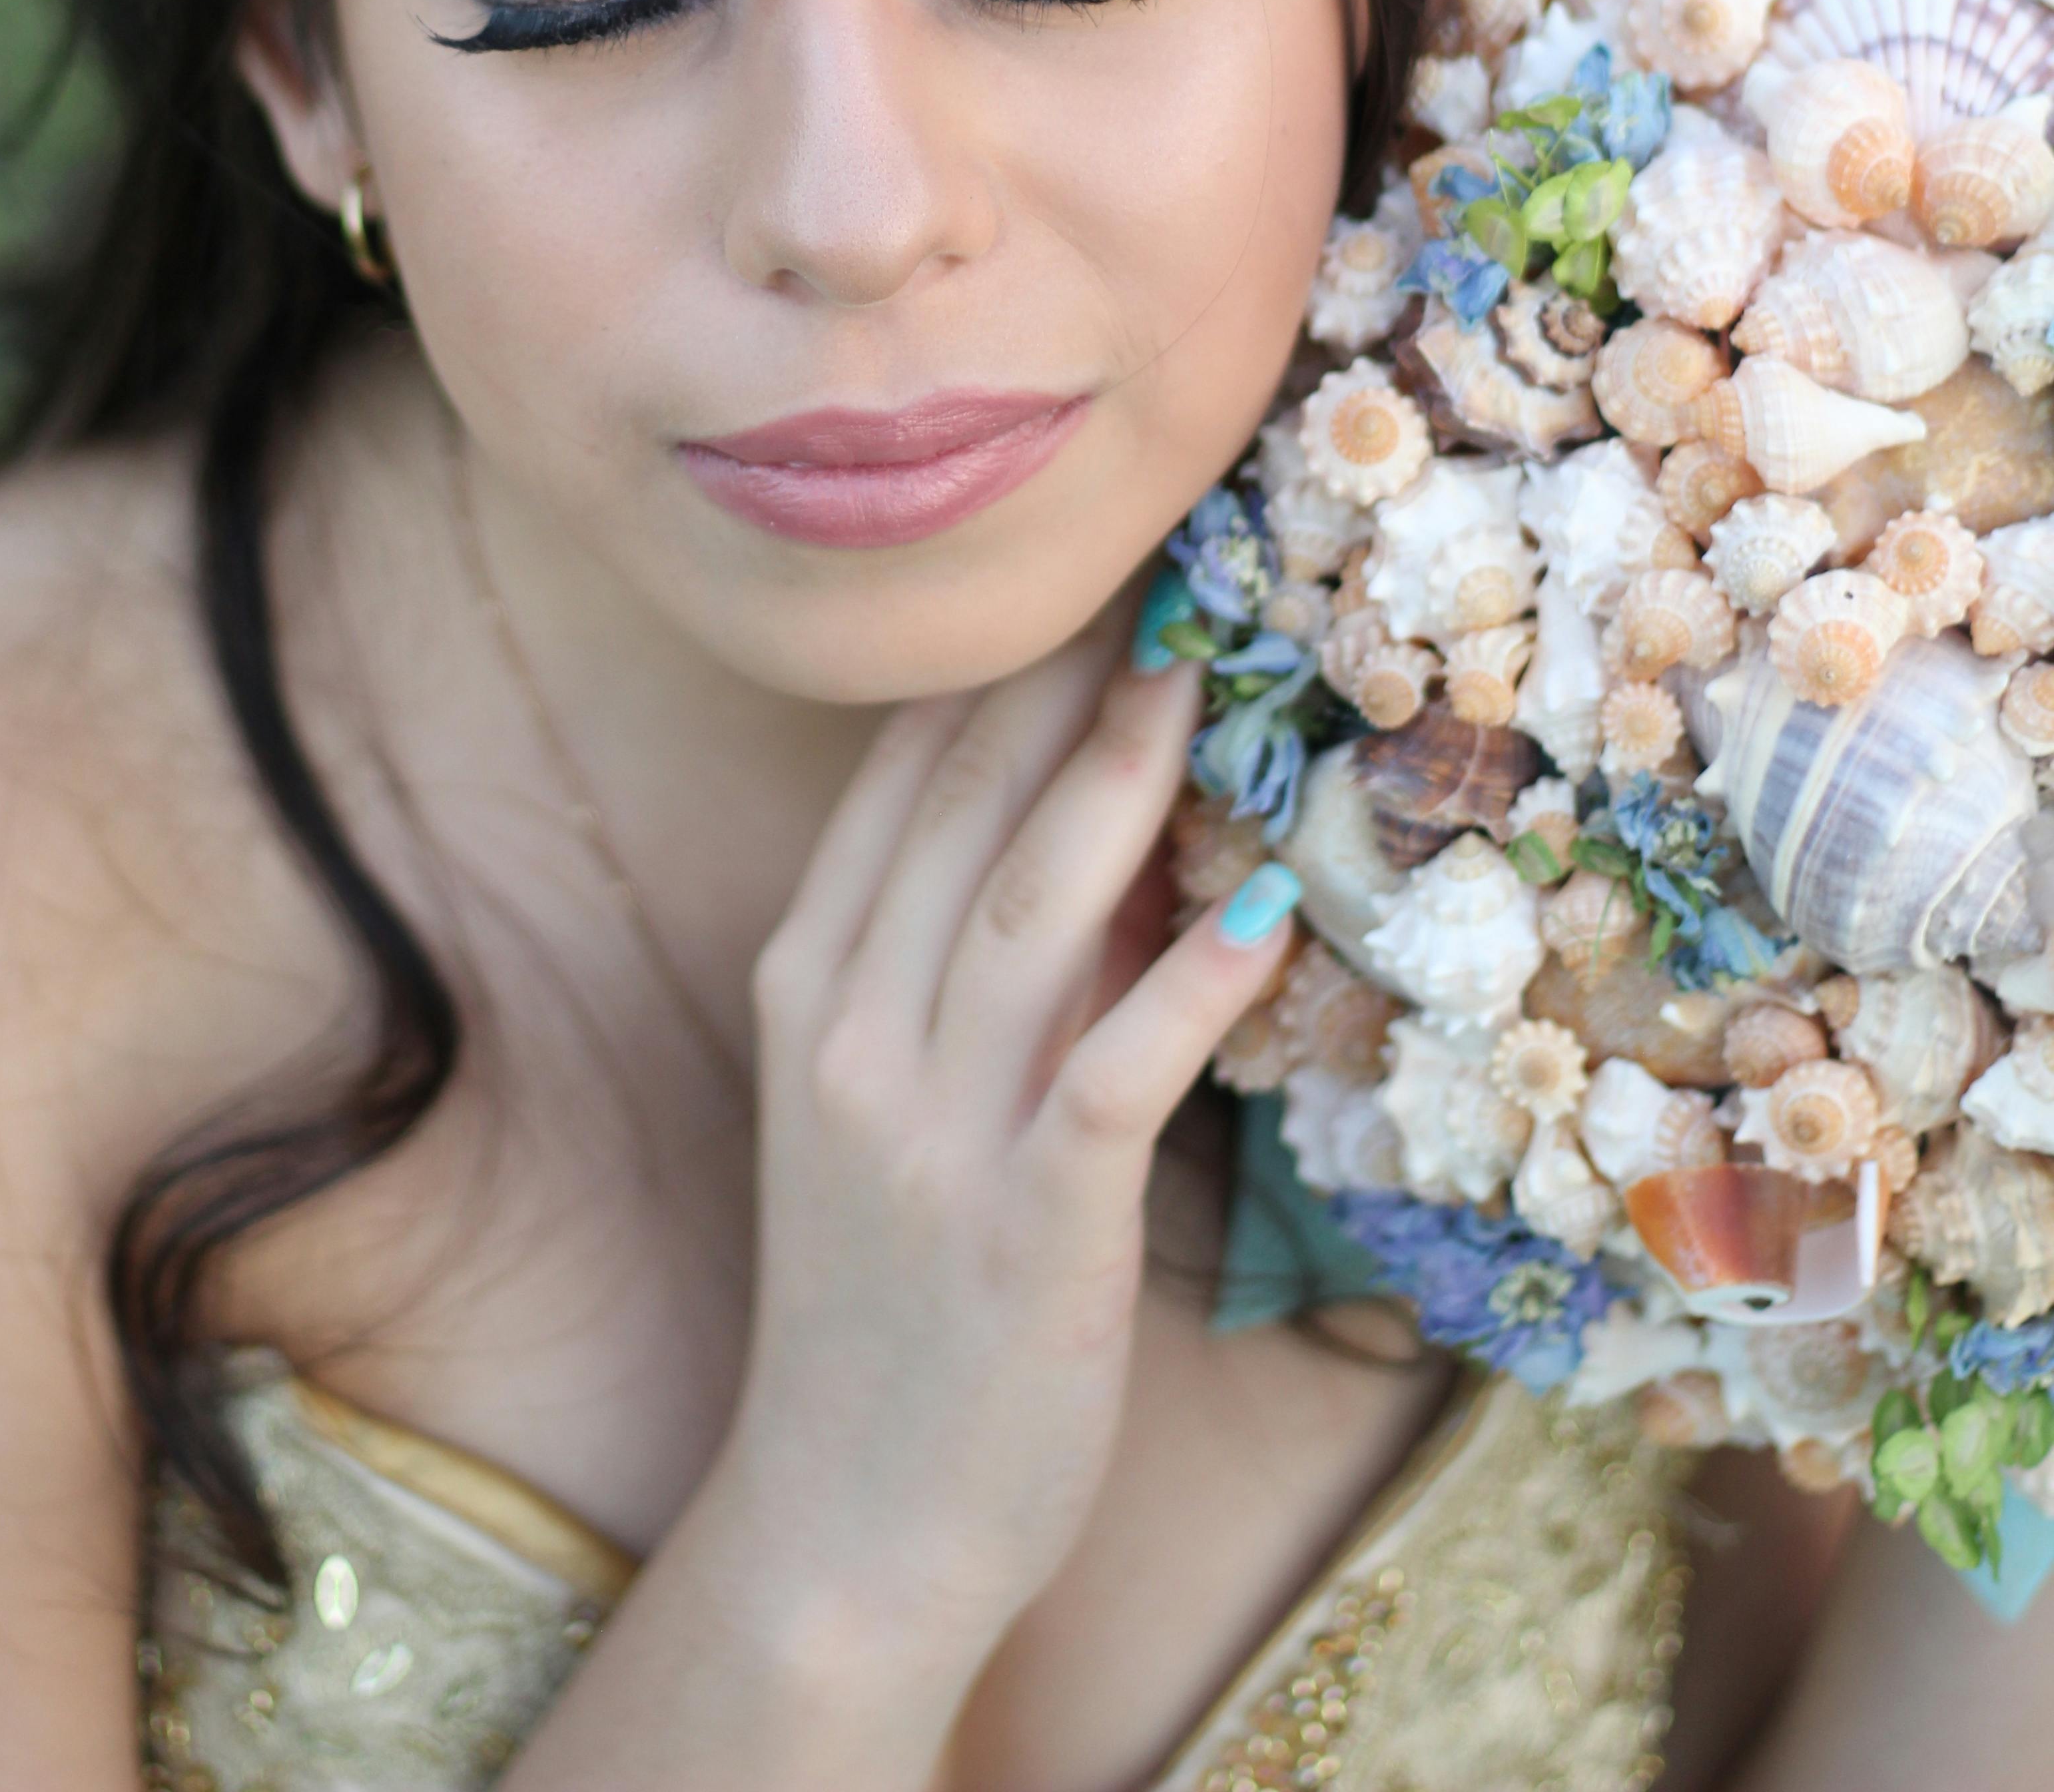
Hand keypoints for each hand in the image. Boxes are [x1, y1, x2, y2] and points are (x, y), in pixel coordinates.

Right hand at [717, 629, 1298, 1686]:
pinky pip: (1116, 1071)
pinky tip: (1264, 901)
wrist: (846, 1521)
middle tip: (1158, 552)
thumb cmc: (883, 1293)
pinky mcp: (1029, 1222)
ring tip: (1198, 670)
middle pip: (963, 809)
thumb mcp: (882, 1096)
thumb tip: (1098, 809)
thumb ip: (969, 956)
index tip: (1083, 552)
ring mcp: (932, 1127)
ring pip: (1031, 907)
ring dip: (1120, 778)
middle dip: (1058, 673)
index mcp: (808, 982)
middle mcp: (852, 1031)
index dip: (993, 657)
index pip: (901, 777)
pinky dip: (1192, 980)